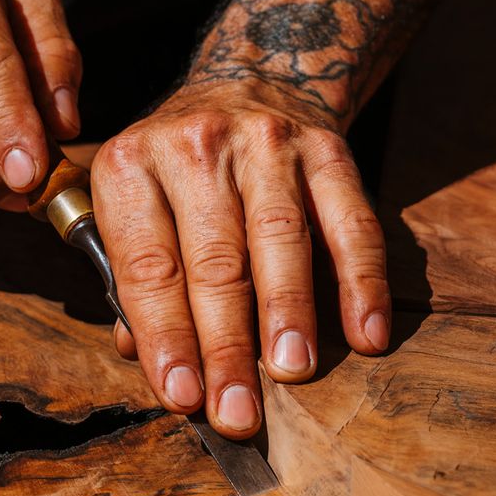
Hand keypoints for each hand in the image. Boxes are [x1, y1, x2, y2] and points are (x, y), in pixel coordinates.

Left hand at [92, 80, 390, 436]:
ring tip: (293, 373)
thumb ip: (136, 283)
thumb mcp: (136, 206)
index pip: (147, 266)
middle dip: (226, 344)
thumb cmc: (181, 176)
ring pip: (279, 238)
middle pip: (214, 260)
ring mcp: (265, 142)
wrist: (248, 84)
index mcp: (130, 166)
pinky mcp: (327, 147)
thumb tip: (147, 359)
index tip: (183, 397)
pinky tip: (365, 335)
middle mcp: (195, 146)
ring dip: (288, 312)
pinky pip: (350, 221)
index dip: (166, 337)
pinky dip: (361, 282)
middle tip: (237, 411)